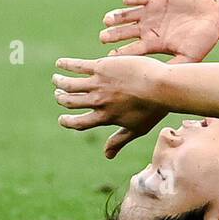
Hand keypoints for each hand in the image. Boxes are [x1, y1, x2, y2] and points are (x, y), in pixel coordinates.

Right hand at [53, 56, 168, 158]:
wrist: (162, 86)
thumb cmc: (154, 109)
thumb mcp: (137, 129)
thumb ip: (119, 141)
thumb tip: (107, 156)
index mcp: (105, 117)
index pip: (79, 123)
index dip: (67, 121)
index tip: (62, 119)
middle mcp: (97, 102)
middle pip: (71, 102)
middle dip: (62, 99)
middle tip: (59, 95)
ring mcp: (98, 84)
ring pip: (70, 85)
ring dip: (60, 82)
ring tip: (56, 79)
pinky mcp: (102, 67)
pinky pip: (77, 66)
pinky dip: (66, 65)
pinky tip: (60, 63)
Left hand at [99, 0, 218, 63]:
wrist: (216, 16)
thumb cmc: (204, 39)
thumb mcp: (191, 56)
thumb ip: (176, 67)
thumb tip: (163, 84)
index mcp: (153, 44)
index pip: (131, 51)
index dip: (120, 54)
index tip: (110, 58)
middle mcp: (147, 28)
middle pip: (123, 33)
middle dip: (112, 35)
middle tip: (104, 38)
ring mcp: (150, 12)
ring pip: (126, 15)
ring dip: (116, 17)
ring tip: (109, 19)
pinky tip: (128, 2)